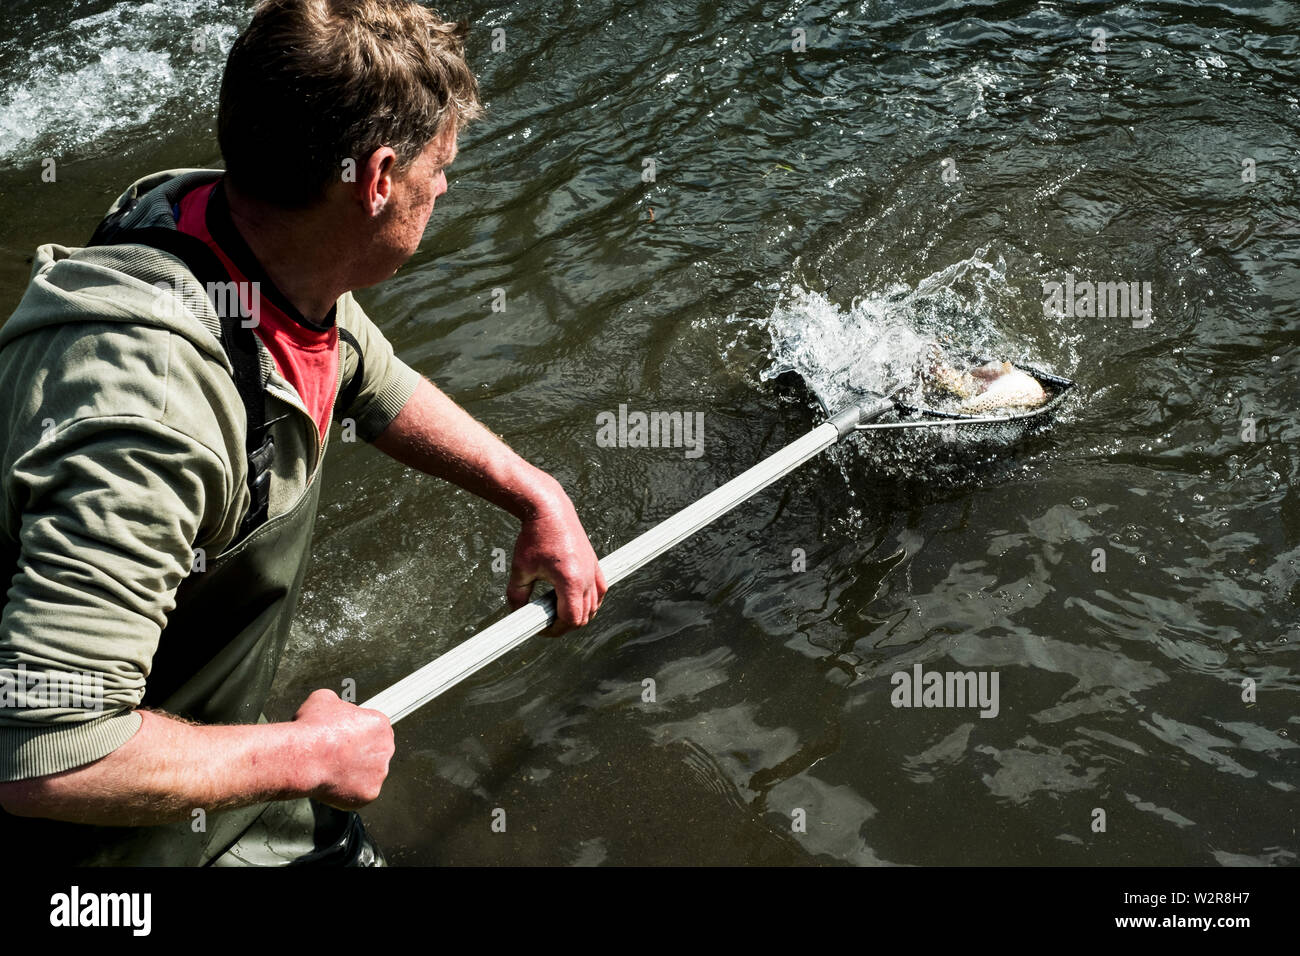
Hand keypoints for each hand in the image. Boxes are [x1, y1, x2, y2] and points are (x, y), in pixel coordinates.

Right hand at [292, 689, 393, 809]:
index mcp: (379, 723)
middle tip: (337, 755)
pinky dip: (347, 791)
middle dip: (358, 754)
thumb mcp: (323, 699)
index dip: (355, 734)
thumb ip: (338, 704)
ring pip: (368, 773)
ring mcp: (380, 772)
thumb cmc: (312, 729)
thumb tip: (335, 707)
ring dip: (353, 773)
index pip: (373, 729)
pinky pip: (360, 793)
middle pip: (374, 751)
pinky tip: (333, 783)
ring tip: (331, 769)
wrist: (304, 758)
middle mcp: (386, 747)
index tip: (343, 739)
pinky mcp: (370, 793)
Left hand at [506, 490, 606, 634]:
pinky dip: (591, 600)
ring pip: (594, 605)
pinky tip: (575, 597)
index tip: (542, 627)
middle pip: (584, 616)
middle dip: (565, 623)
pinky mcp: (595, 563)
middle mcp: (587, 577)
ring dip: (579, 612)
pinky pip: (600, 590)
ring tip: (557, 607)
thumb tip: (517, 613)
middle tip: (546, 619)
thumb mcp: (521, 569)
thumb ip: (517, 595)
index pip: (572, 619)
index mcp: (570, 581)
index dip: (556, 630)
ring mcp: (593, 570)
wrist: (550, 510)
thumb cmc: (535, 537)